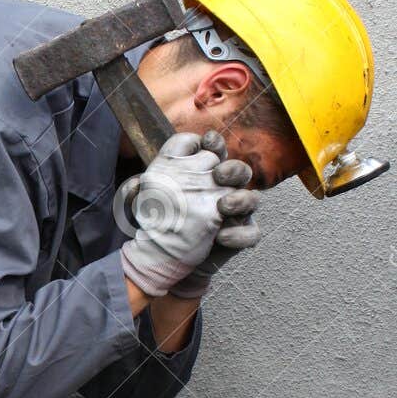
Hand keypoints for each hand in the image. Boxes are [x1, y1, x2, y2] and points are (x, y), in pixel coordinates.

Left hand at [120, 133, 258, 298]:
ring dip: (241, 200)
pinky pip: (251, 233)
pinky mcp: (239, 235)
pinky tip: (221, 237)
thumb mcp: (150, 193)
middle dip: (233, 169)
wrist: (164, 255)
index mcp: (204, 172)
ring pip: (252, 199)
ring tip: (223, 206)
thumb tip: (145, 172)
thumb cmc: (160, 218)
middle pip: (240, 171)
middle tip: (218, 175)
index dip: (215, 144)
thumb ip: (151, 175)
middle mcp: (223, 189)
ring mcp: (235, 213)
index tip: (208, 142)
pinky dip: (238, 234)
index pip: (216, 151)